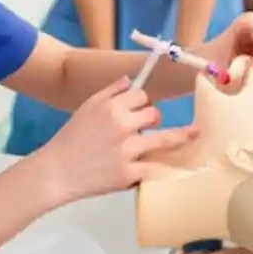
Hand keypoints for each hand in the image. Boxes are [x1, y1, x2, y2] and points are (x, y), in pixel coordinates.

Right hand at [37, 75, 197, 203]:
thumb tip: (130, 80)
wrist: (56, 172)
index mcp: (111, 107)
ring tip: (196, 133)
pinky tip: (186, 169)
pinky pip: (156, 169)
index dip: (142, 102)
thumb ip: (109, 92)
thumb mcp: (86, 108)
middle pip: (154, 114)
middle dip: (153, 119)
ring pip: (163, 139)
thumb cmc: (70, 139)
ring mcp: (127, 150)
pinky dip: (170, 169)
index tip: (141, 109)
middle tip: (146, 128)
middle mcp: (121, 125)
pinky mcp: (128, 174)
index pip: (142, 96)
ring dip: (180, 136)